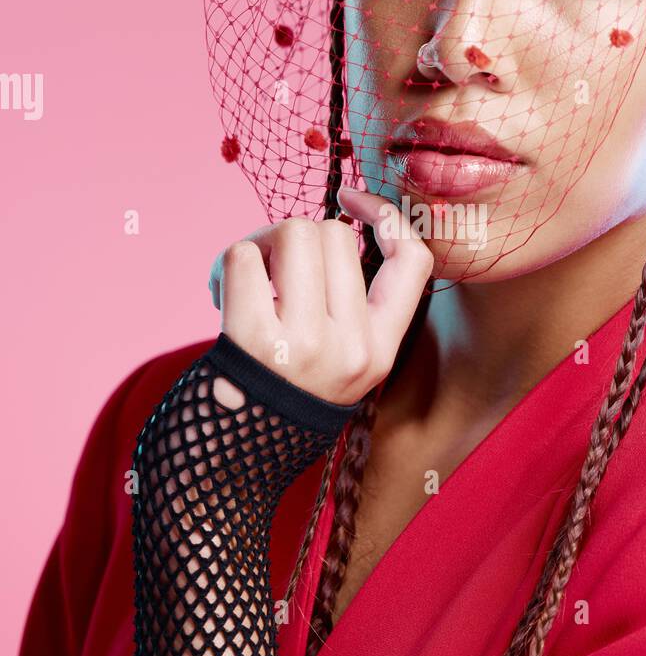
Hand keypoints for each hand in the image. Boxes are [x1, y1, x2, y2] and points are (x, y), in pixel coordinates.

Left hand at [207, 188, 433, 405]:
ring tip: (247, 281)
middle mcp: (352, 349)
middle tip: (270, 270)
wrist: (227, 456)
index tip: (350, 199)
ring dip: (260, 243)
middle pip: (334, 234)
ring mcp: (307, 345)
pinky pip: (243, 257)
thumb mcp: (340, 361)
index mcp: (380, 350)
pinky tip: (222, 298)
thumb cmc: (279, 392)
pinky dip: (225, 266)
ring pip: (292, 233)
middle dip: (294, 236)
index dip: (386, 215)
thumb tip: (336, 223)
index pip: (414, 261)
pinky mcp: (255, 341)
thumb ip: (350, 304)